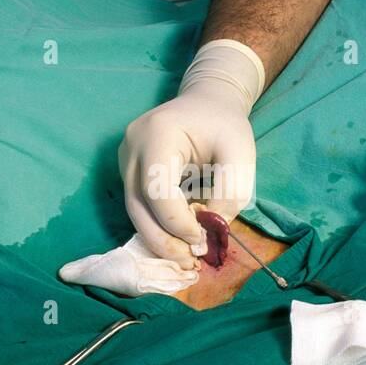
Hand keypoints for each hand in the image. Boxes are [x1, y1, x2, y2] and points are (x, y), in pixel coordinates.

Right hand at [118, 40, 261, 267]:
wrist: (206, 102)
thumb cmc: (225, 125)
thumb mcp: (240, 154)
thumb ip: (229, 192)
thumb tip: (211, 231)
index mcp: (157, 134)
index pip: (157, 190)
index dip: (178, 223)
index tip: (203, 239)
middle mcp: (132, 147)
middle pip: (138, 206)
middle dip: (164, 240)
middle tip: (191, 262)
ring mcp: (125, 159)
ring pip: (134, 211)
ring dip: (159, 238)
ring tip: (187, 256)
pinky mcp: (128, 171)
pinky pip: (139, 206)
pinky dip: (158, 226)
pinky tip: (179, 240)